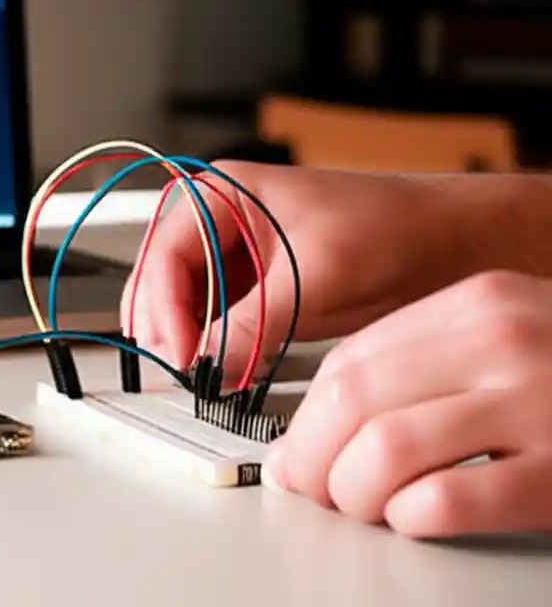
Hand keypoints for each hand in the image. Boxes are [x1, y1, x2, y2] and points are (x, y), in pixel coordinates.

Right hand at [122, 161, 551, 377]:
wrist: (456, 243)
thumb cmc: (397, 228)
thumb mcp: (316, 277)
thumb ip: (253, 323)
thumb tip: (208, 365)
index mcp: (222, 193)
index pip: (165, 255)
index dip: (164, 310)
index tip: (179, 355)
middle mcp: (219, 221)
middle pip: (160, 279)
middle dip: (164, 326)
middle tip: (179, 371)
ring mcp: (235, 256)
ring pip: (180, 304)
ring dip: (185, 340)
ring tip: (198, 375)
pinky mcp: (255, 289)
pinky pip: (212, 320)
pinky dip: (211, 347)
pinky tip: (219, 369)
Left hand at [265, 271, 551, 538]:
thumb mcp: (507, 337)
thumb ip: (426, 361)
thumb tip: (324, 423)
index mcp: (478, 305)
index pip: (351, 360)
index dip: (307, 417)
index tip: (295, 452)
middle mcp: (504, 342)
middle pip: (355, 401)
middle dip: (315, 458)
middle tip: (316, 490)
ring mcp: (540, 403)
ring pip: (387, 449)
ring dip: (355, 492)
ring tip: (366, 507)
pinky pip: (450, 499)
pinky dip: (412, 516)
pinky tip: (417, 518)